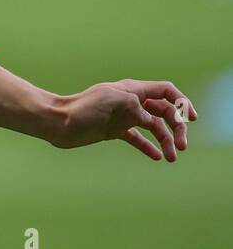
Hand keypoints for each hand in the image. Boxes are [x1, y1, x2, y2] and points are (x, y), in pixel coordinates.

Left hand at [49, 79, 196, 161]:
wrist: (58, 122)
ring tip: (171, 158)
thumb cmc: (82, 109)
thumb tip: (151, 119)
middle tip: (181, 146)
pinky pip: (137, 138)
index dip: (182, 102)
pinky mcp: (114, 130)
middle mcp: (130, 102)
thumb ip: (136, 106)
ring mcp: (123, 117)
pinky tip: (157, 157)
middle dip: (177, 127)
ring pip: (154, 127)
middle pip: (164, 112)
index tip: (191, 119)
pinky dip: (149, 146)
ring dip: (166, 141)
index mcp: (131, 90)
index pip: (165, 91)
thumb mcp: (112, 101)